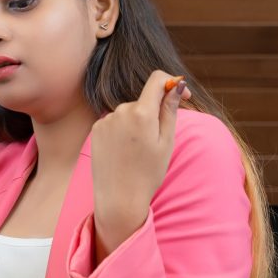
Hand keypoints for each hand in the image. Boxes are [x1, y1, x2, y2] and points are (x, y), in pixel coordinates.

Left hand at [90, 70, 191, 259]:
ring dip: (137, 124)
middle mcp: (120, 111)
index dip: (172, 82)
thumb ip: (170, 109)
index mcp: (142, 113)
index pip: (157, 79)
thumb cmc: (147, 173)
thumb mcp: (166, 142)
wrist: (119, 198)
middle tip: (157, 141)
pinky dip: (122, 131)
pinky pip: (115, 122)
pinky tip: (124, 152)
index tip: (181, 95)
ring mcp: (105, 120)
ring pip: (129, 113)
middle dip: (154, 113)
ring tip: (138, 151)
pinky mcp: (95, 129)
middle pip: (143, 100)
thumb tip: (177, 84)